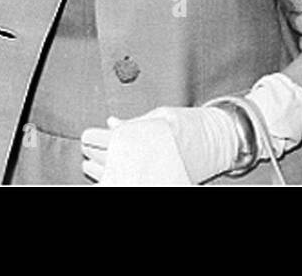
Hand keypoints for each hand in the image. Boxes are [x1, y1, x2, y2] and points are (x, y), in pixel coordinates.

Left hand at [80, 107, 237, 185]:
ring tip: (97, 161)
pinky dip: (108, 178)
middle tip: (91, 146)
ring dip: (97, 167)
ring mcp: (136, 173)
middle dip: (91, 151)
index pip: (96, 138)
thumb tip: (110, 122)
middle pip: (95, 157)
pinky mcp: (144, 182)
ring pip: (101, 174)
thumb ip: (132, 123)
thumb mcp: (158, 118)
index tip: (90, 136)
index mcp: (132, 136)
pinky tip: (108, 174)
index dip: (90, 137)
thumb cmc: (186, 127)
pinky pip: (115, 183)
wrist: (211, 142)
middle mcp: (131, 157)